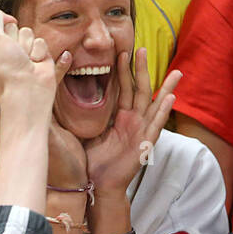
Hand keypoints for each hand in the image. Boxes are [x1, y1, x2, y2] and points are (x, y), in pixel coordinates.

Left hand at [0, 9, 67, 106]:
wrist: (29, 88)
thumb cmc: (7, 69)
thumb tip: (2, 15)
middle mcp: (1, 48)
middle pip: (8, 25)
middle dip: (12, 37)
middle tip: (12, 53)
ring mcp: (19, 51)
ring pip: (26, 32)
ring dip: (26, 46)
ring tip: (24, 60)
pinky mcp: (36, 54)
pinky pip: (39, 41)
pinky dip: (38, 52)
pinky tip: (35, 63)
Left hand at [83, 48, 179, 192]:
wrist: (95, 185)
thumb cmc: (87, 161)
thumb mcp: (79, 132)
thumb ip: (74, 114)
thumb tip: (55, 95)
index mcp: (118, 117)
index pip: (122, 88)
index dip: (123, 71)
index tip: (121, 52)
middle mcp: (132, 120)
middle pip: (139, 89)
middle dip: (141, 69)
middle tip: (141, 48)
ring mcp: (140, 131)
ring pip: (154, 103)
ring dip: (165, 87)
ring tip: (177, 72)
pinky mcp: (144, 143)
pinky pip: (156, 124)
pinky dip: (164, 110)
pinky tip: (171, 98)